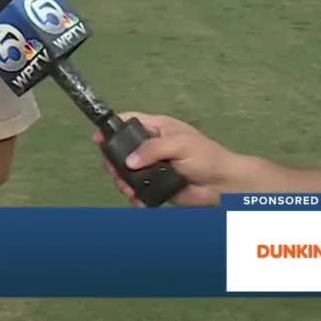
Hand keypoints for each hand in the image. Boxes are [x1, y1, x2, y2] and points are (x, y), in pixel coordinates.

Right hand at [92, 112, 239, 206]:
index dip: (112, 128)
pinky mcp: (155, 185)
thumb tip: (130, 161)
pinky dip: (134, 195)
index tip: (98, 139)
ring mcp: (152, 167)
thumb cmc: (205, 156)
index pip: (129, 122)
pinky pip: (137, 189)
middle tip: (114, 171)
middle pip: (122, 150)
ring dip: (122, 181)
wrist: (222, 186)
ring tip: (128, 188)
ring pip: (126, 172)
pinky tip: (137, 198)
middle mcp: (152, 146)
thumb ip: (153, 149)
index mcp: (158, 128)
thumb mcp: (179, 144)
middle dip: (114, 160)